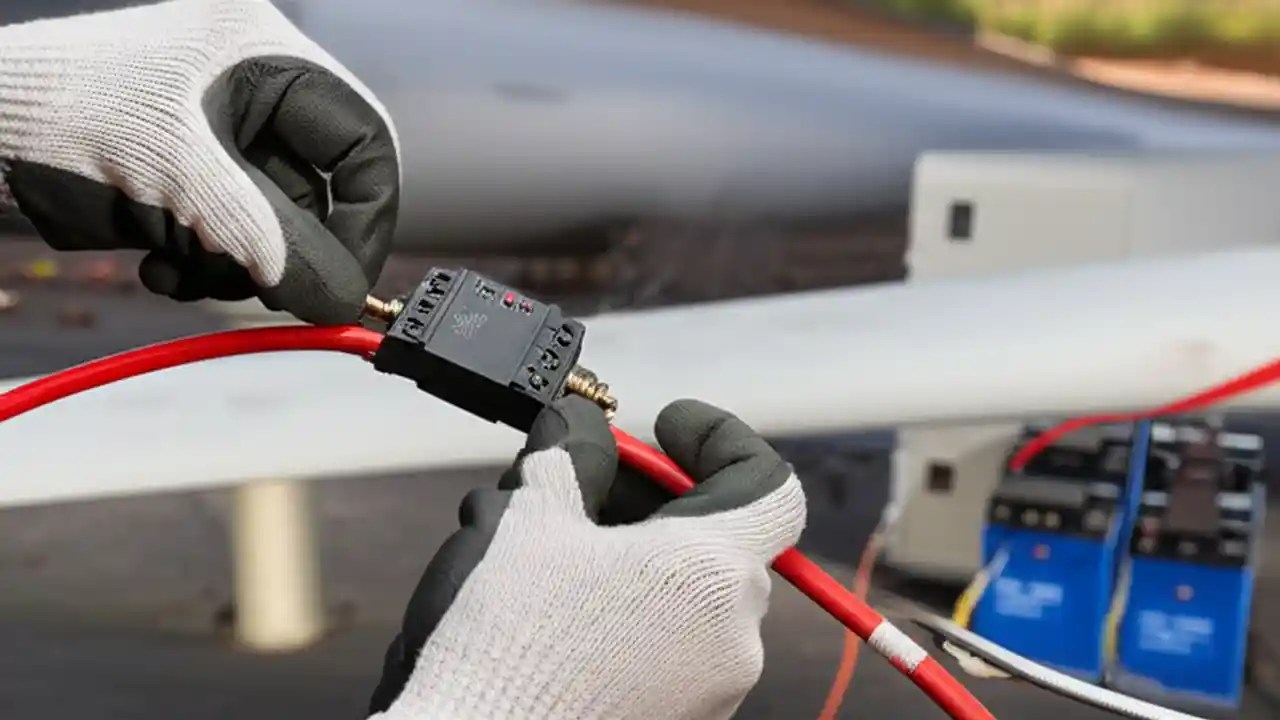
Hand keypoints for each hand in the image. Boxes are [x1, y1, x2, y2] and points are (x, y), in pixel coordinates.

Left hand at [0, 0, 399, 324]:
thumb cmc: (57, 121)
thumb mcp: (185, 188)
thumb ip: (275, 246)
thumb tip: (341, 300)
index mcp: (265, 53)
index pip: (363, 142)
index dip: (365, 217)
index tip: (342, 280)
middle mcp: (250, 84)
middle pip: (316, 192)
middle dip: (279, 251)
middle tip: (254, 289)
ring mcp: (216, 128)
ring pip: (271, 222)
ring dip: (233, 265)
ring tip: (180, 271)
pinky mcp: (186, 167)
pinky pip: (228, 229)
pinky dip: (202, 260)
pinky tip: (156, 265)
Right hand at [369, 397, 806, 719]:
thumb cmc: (502, 650)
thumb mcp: (530, 519)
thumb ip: (573, 455)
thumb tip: (584, 430)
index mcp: (711, 573)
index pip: (768, 483)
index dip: (720, 439)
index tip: (667, 424)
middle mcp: (730, 638)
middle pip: (714, 535)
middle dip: (645, 497)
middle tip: (578, 481)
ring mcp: (709, 692)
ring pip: (684, 591)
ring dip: (627, 553)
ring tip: (544, 550)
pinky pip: (668, 645)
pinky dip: (625, 609)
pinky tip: (553, 609)